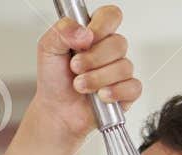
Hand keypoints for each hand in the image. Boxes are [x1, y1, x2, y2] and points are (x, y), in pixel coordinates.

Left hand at [30, 4, 140, 143]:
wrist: (56, 111)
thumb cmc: (54, 80)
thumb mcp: (47, 49)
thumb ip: (62, 31)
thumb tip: (84, 32)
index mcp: (93, 33)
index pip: (111, 16)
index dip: (102, 26)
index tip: (86, 40)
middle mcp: (109, 50)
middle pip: (119, 43)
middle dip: (93, 59)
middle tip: (75, 68)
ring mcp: (119, 71)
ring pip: (124, 67)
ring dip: (98, 79)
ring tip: (80, 86)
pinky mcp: (126, 92)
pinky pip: (133, 87)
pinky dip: (115, 92)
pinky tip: (100, 96)